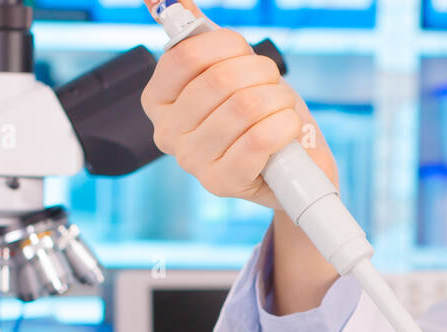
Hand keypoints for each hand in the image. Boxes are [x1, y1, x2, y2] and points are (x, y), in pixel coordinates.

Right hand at [140, 0, 338, 209]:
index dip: (228, 47)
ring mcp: (192, 161)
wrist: (287, 165)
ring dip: (278, 100)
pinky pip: (258, 140)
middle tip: (272, 84)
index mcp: (159, 99)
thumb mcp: (228, 69)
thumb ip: (196, 35)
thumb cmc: (258, 114)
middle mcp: (167, 132)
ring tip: (282, 108)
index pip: (184, 56)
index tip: (246, 54)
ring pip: (244, 107)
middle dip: (260, 74)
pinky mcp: (222, 182)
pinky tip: (287, 128)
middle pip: (219, 80)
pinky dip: (284, 126)